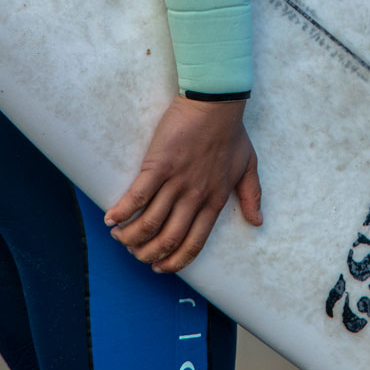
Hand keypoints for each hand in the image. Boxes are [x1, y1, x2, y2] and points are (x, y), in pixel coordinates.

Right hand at [104, 94, 261, 272]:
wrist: (215, 102)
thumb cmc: (231, 132)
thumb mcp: (248, 165)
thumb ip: (252, 195)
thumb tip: (258, 221)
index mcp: (215, 200)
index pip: (194, 243)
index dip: (175, 261)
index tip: (160, 267)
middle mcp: (195, 197)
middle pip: (168, 239)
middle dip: (148, 253)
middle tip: (136, 254)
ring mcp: (176, 182)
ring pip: (149, 223)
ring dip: (131, 236)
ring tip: (119, 236)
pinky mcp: (159, 165)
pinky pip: (137, 197)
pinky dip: (121, 212)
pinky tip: (111, 218)